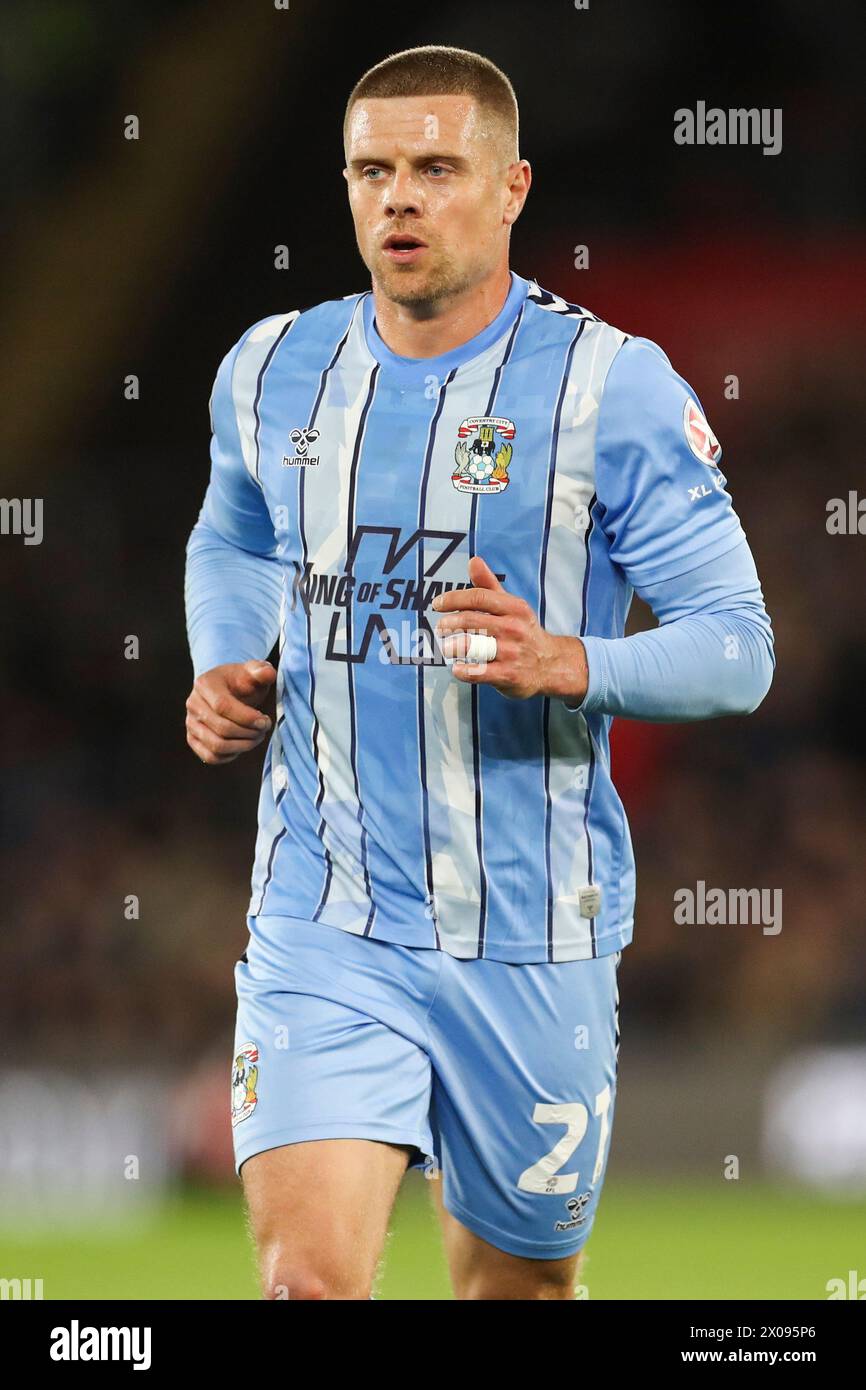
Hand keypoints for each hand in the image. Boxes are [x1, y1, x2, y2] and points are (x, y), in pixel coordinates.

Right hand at [185, 659, 276, 764]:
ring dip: (242, 746)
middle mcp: (193, 704)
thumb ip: (261, 671)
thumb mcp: (253, 672)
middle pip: (221, 728)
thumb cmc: (242, 681)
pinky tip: (242, 745)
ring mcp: (191, 723)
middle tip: (264, 729)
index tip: (265, 721)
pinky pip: (210, 757)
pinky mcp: (193, 739)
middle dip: (248, 733)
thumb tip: (268, 673)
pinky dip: (230, 756)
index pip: (222, 706)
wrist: (227, 689)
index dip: (247, 717)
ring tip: (256, 737)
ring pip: (216, 746)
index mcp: (204, 684)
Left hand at [432, 556, 587, 702]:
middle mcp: (514, 628)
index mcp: (515, 608)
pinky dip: (464, 670)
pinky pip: (480, 672)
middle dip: (450, 623)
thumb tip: (473, 561)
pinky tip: (457, 668)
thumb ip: (490, 585)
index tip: (437, 604)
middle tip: (440, 627)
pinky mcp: (509, 674)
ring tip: (446, 647)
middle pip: (472, 620)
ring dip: (454, 646)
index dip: (453, 599)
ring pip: (473, 645)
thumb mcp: (512, 606)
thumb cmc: (524, 632)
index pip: (479, 597)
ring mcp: (511, 652)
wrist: (551, 664)